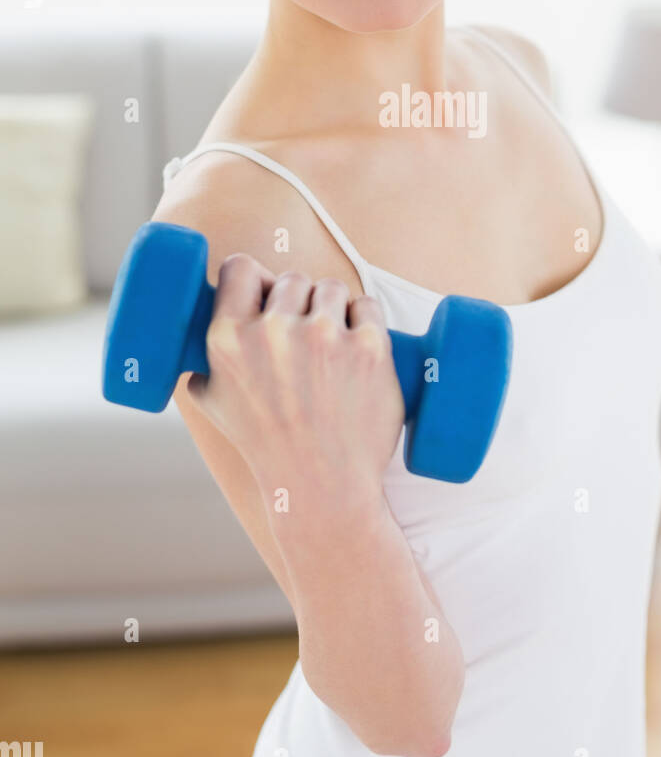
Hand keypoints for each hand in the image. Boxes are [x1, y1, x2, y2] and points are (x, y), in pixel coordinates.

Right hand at [185, 253, 404, 510]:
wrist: (321, 488)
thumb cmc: (267, 447)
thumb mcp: (215, 404)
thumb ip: (204, 363)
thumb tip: (196, 333)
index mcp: (228, 340)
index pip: (239, 268)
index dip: (254, 276)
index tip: (265, 290)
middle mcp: (272, 333)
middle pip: (292, 279)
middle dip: (298, 303)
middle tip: (304, 337)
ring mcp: (323, 337)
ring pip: (330, 288)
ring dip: (332, 308)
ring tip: (332, 345)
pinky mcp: (368, 347)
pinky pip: (367, 305)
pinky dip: (365, 320)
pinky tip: (359, 345)